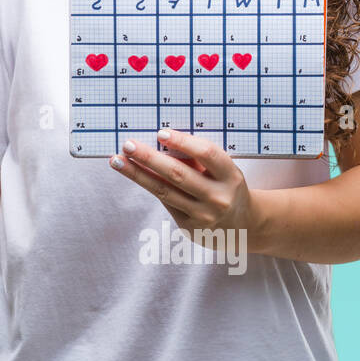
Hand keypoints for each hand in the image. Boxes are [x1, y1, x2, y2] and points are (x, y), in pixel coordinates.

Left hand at [110, 128, 260, 248]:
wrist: (242, 225)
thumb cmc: (225, 186)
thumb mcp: (222, 170)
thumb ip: (197, 158)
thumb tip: (160, 141)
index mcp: (230, 175)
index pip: (207, 154)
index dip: (184, 142)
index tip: (161, 133)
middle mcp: (218, 197)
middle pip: (178, 174)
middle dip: (149, 158)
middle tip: (128, 145)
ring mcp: (203, 215)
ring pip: (164, 191)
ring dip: (137, 174)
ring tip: (117, 160)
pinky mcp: (189, 227)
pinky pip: (165, 201)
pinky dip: (148, 185)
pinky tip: (133, 173)